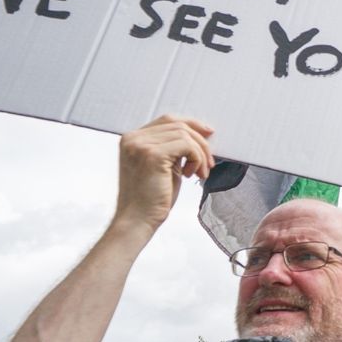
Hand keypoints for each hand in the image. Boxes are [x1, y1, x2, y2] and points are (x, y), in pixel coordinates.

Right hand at [114, 115, 214, 232]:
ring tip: (200, 173)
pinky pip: (187, 146)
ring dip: (200, 154)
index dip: (191, 124)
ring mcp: (140, 145)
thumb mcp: (163, 166)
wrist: (137, 221)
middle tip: (209, 163)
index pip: (167, 120)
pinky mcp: (152, 155)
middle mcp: (133, 138)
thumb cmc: (151, 198)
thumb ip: (172, 148)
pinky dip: (196, 158)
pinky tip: (192, 174)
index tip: (209, 134)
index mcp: (132, 139)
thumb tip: (199, 134)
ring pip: (184, 134)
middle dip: (200, 142)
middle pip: (178, 124)